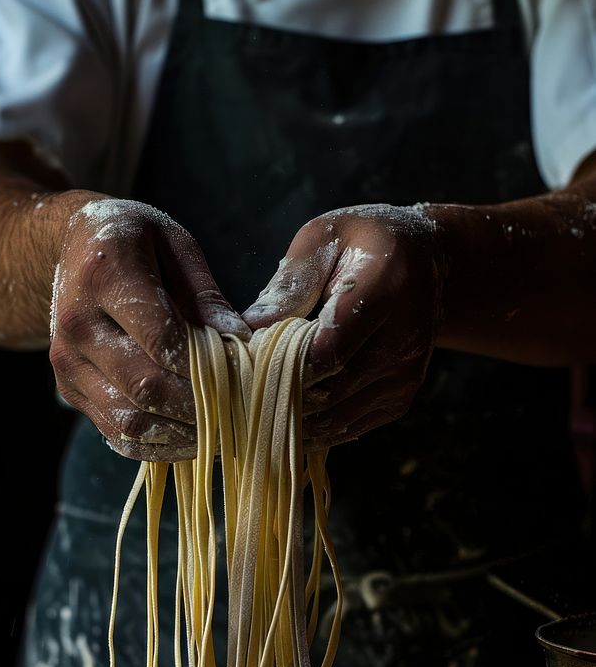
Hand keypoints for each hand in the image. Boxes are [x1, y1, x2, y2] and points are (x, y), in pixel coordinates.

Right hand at [50, 198, 249, 460]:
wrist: (72, 249)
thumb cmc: (136, 242)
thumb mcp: (176, 246)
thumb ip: (207, 296)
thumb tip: (241, 340)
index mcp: (105, 274)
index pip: (162, 337)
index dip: (207, 365)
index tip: (242, 372)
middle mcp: (77, 323)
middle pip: (146, 386)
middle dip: (201, 405)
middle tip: (241, 408)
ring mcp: (67, 363)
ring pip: (130, 421)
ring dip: (182, 433)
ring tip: (221, 427)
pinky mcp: (69, 390)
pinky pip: (116, 433)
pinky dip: (158, 446)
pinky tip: (190, 436)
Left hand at [242, 205, 444, 446]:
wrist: (425, 262)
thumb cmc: (362, 244)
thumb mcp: (322, 240)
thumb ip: (289, 283)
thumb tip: (249, 327)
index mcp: (386, 289)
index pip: (329, 349)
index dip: (282, 364)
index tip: (248, 360)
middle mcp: (405, 339)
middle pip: (331, 390)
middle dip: (280, 393)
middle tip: (241, 388)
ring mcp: (406, 375)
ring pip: (337, 416)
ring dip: (294, 415)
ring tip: (259, 399)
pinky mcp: (400, 399)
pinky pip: (348, 427)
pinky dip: (314, 424)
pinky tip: (288, 407)